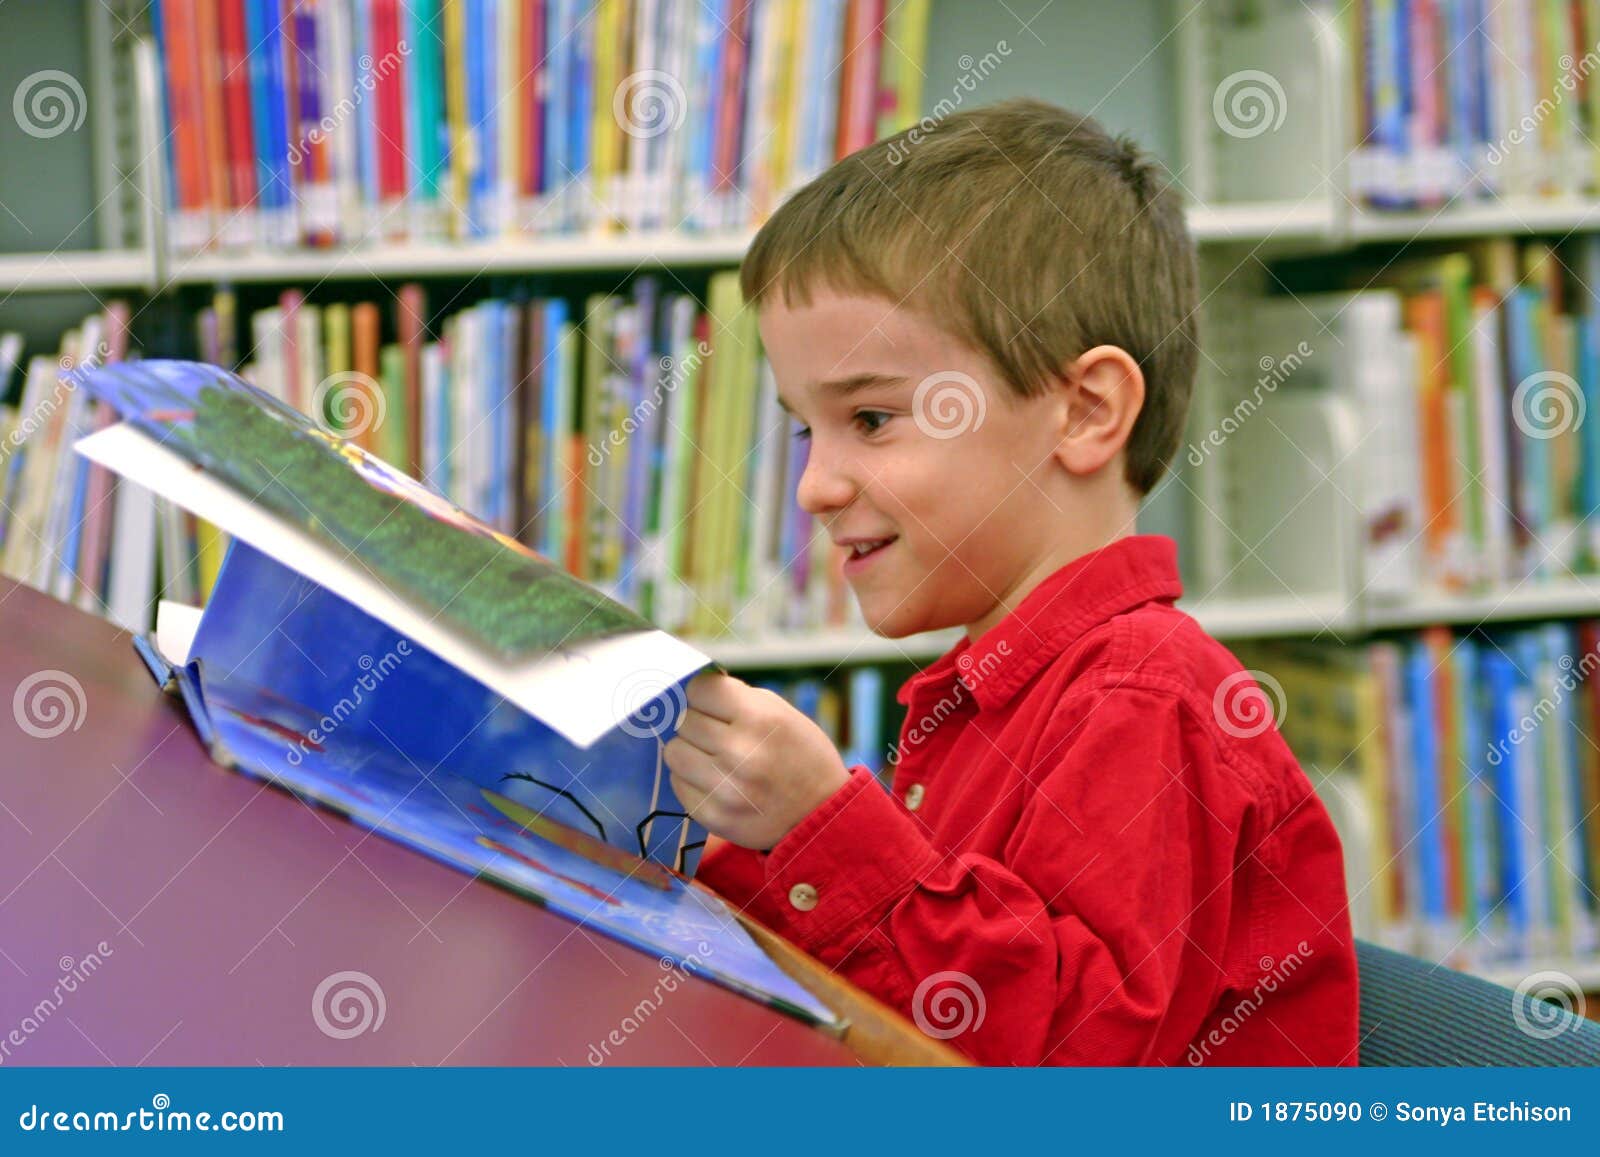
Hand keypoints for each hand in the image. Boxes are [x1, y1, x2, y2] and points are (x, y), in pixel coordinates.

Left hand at [663, 671, 851, 850]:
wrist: (823, 814)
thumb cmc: (800, 754)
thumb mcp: (782, 713)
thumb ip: (737, 698)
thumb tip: (691, 690)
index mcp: (760, 718)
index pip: (698, 690)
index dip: (704, 695)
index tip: (712, 704)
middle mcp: (740, 752)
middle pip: (684, 720)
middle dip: (699, 723)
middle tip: (719, 734)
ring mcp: (726, 788)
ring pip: (674, 752)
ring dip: (690, 751)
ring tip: (713, 758)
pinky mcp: (714, 816)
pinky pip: (678, 784)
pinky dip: (692, 780)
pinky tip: (716, 781)